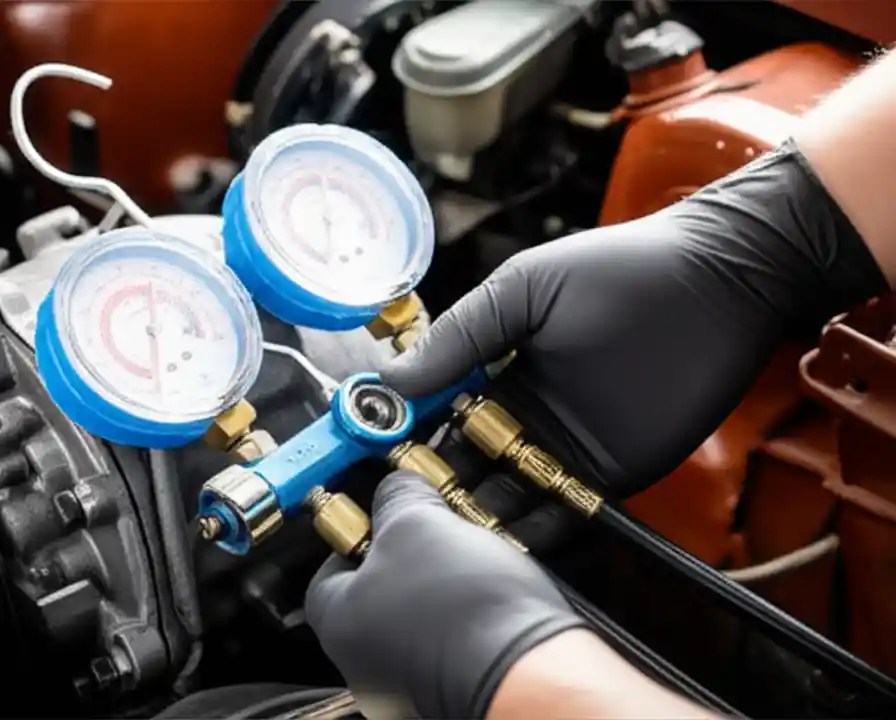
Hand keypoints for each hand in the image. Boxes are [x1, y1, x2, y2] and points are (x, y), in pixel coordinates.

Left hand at [306, 471, 583, 718]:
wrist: (529, 672)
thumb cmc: (459, 603)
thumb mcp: (417, 522)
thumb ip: (398, 498)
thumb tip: (396, 486)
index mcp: (340, 624)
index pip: (328, 570)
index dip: (357, 534)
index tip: (384, 512)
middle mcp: (367, 661)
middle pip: (380, 587)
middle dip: (413, 549)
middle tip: (437, 522)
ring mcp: (411, 679)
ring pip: (423, 610)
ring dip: (448, 575)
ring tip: (475, 547)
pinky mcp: (457, 685)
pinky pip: (457, 635)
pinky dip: (473, 607)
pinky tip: (497, 584)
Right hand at [384, 142, 884, 547]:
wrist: (717, 285)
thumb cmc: (617, 272)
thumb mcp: (521, 291)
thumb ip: (459, 338)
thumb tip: (388, 380)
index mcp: (494, 365)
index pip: (432, 408)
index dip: (396, 428)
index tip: (359, 448)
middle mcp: (520, 412)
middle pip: (459, 460)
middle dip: (425, 482)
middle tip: (390, 506)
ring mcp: (560, 448)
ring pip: (500, 493)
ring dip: (468, 513)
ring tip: (432, 535)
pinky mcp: (605, 477)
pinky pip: (556, 513)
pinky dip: (525, 533)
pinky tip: (491, 547)